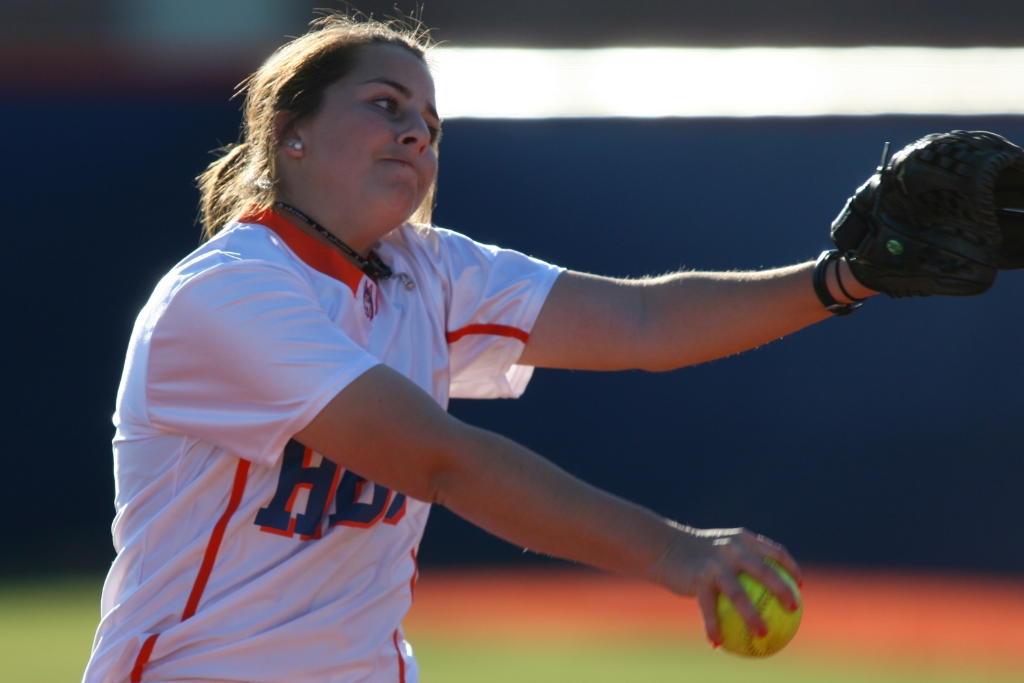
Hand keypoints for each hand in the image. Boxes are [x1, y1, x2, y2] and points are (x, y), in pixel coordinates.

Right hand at [648, 524, 801, 647]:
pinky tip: (717, 643)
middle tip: (794, 610)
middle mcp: (732, 549)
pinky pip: (709, 609)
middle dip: (783, 591)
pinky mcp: (698, 579)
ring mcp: (715, 564)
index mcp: (742, 539)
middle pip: (765, 571)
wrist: (663, 547)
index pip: (775, 552)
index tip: (799, 586)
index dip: (791, 568)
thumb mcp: (722, 546)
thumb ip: (743, 559)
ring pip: (739, 594)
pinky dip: (713, 627)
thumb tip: (767, 587)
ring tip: (763, 635)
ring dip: (753, 617)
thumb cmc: (697, 552)